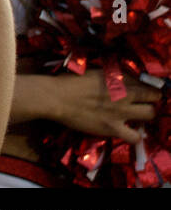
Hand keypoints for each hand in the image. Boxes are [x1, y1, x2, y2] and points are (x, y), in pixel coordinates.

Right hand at [45, 70, 160, 143]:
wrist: (55, 97)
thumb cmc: (69, 82)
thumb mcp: (93, 72)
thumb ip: (112, 76)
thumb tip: (125, 79)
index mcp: (118, 78)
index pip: (145, 82)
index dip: (146, 87)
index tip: (142, 91)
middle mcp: (124, 93)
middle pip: (153, 97)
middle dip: (150, 99)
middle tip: (141, 102)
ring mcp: (120, 111)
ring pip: (150, 114)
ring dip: (145, 114)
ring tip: (136, 116)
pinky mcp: (113, 128)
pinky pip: (135, 137)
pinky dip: (134, 135)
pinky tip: (127, 131)